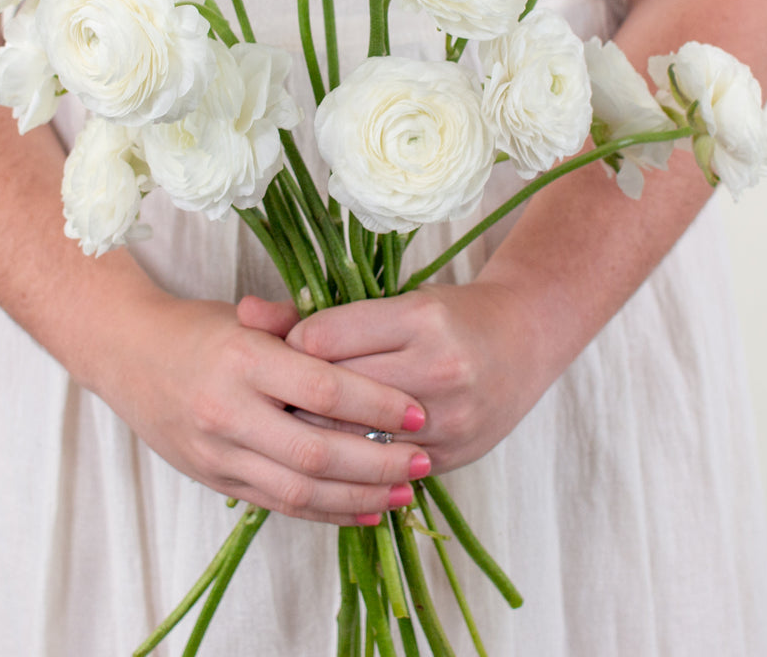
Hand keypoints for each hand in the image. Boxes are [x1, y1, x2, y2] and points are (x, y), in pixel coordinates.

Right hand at [99, 291, 430, 524]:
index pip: (322, 389)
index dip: (375, 405)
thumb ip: (304, 329)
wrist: (126, 353)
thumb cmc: (198, 328)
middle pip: (316, 451)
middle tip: (423, 459)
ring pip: (299, 489)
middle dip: (377, 460)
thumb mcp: (248, 316)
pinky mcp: (215, 478)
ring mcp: (217, 452)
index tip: (416, 411)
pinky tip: (365, 509)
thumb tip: (370, 345)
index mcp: (242, 358)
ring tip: (405, 492)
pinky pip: (279, 504)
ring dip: (359, 495)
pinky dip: (326, 511)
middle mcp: (227, 410)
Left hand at [264, 280, 556, 473]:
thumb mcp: (391, 299)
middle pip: (330, 395)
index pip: (322, 339)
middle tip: (266, 395)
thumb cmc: (449, 314)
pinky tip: (328, 452)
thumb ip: (316, 311)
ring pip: (349, 440)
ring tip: (289, 424)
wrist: (524, 340)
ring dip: (312, 434)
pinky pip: (378, 469)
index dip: (289, 345)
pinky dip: (347, 460)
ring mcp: (448, 419)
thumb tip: (242, 310)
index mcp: (419, 318)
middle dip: (290, 397)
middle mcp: (437, 368)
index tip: (281, 348)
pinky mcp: (450, 456)